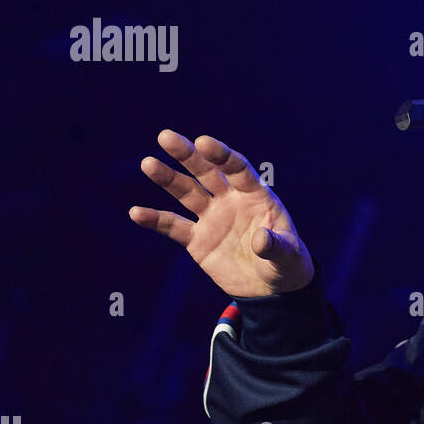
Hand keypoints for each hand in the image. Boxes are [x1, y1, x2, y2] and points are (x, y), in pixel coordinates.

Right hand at [129, 129, 313, 297]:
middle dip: (188, 155)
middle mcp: (231, 200)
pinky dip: (155, 220)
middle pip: (207, 173)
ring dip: (167, 178)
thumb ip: (276, 246)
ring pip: (186, 193)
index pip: (238, 169)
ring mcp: (212, 218)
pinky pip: (173, 226)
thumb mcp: (288, 256)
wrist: (270, 287)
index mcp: (256, 196)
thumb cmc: (286, 263)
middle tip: (166, 137)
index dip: (222, 155)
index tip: (203, 142)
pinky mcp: (197, 239)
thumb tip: (261, 239)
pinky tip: (136, 213)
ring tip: (148, 163)